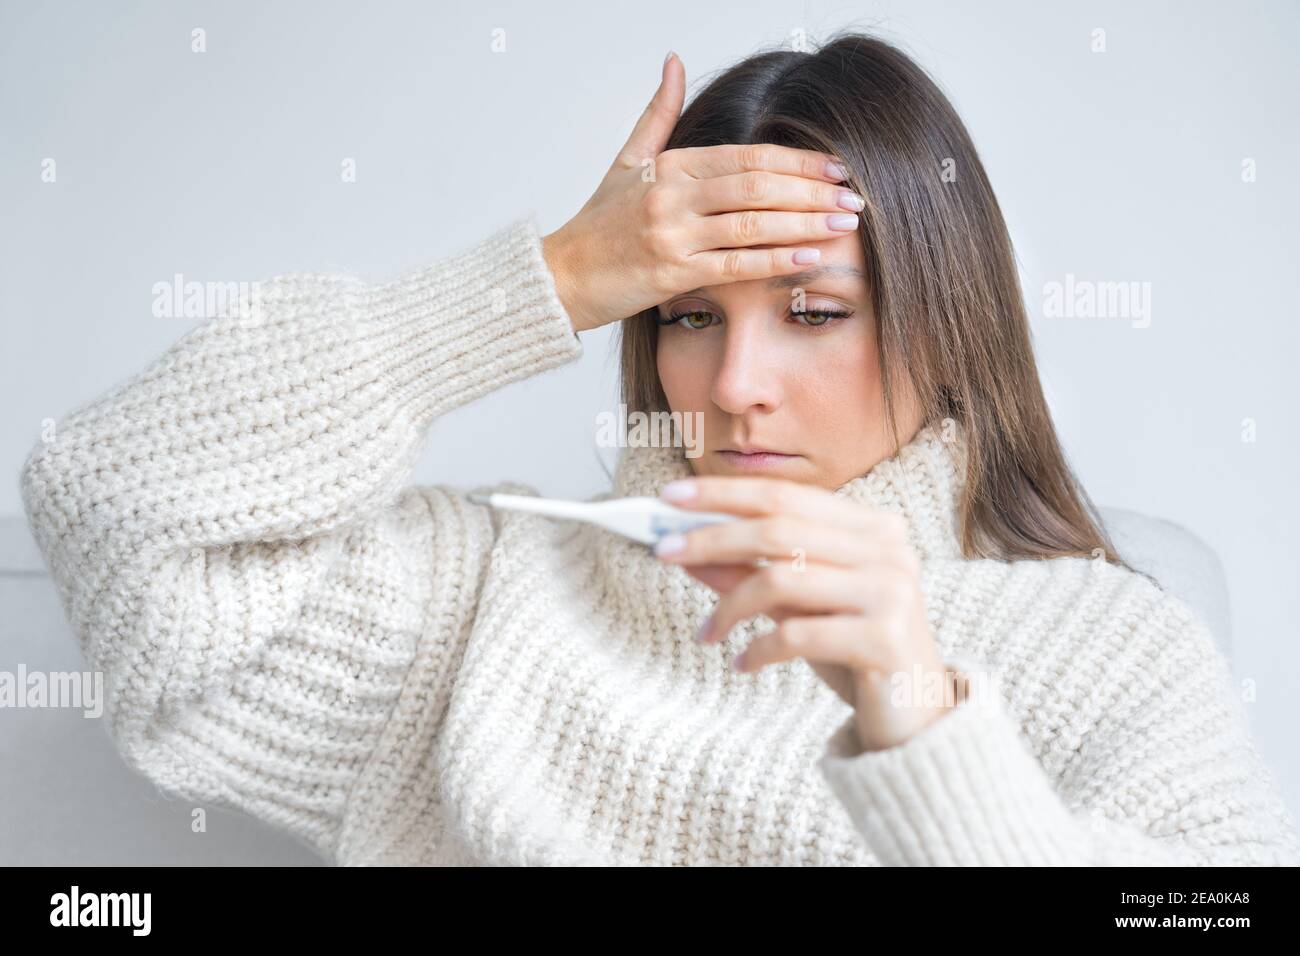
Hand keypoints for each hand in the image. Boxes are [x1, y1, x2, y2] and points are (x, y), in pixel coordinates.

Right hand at [540, 51, 864, 334]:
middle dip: (812, 190)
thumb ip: (658, 113)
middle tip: (854, 197)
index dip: (797, 161)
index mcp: (670, 166)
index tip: (837, 168)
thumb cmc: (598, 225)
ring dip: (805, 223)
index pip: (748, 157)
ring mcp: (672, 234)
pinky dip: (776, 262)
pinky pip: (735, 266)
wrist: (561, 277)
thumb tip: (673, 59)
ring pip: (753, 223)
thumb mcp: (626, 161)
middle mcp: (672, 195)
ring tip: (844, 223)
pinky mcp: (671, 274)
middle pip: (758, 185)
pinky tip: (810, 260)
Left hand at [654, 475, 961, 752]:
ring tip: (707, 633)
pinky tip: (743, 664)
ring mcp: (891, 592)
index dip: (724, 493)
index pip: (785, 495)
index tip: (669, 497)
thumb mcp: (797, 608)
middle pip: (779, 530)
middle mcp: (888, 550)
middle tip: (662, 552)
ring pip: (782, 579)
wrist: (916, 716)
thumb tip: (688, 551)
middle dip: (711, 538)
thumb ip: (748, 574)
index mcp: (873, 526)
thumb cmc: (853, 652)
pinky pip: (798, 634)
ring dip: (729, 606)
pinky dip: (758, 649)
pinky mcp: (886, 638)